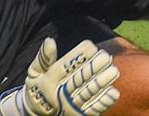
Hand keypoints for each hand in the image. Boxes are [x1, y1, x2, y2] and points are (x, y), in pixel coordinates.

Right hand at [0, 38, 119, 115]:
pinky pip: (92, 108)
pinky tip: (113, 92)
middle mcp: (60, 94)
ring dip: (102, 82)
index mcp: (49, 80)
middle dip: (95, 66)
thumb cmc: (38, 87)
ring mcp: (69, 106)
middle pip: (80, 78)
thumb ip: (43, 57)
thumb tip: (50, 40)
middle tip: (106, 57)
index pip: (66, 65)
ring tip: (114, 71)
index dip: (80, 55)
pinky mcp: (77, 115)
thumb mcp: (34, 73)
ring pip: (88, 92)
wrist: (35, 114)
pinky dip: (103, 101)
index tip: (92, 47)